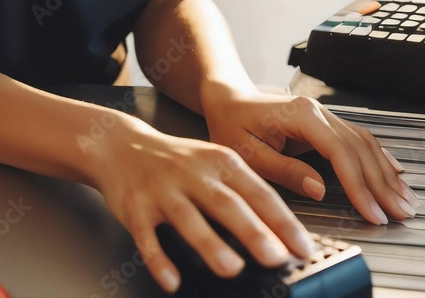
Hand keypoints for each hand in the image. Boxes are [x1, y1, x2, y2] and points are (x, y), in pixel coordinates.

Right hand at [85, 115, 319, 293]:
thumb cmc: (178, 161)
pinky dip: (159, 258)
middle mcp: (192, 172)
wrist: (122, 145)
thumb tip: (281, 233)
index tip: (302, 246)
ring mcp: (163, 189)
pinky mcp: (135, 207)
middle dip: (252, 230)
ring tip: (232, 268)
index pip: (257, 191)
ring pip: (188, 218)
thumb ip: (243, 193)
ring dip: (210, 243)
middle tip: (276, 257)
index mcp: (219, 161)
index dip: (281, 220)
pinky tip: (172, 279)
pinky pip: (147, 235)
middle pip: (226, 203)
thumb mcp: (213, 163)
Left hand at [200, 83, 418, 224]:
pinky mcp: (324, 121)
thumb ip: (285, 171)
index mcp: (301, 115)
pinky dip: (378, 157)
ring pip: (364, 143)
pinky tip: (394, 171)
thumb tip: (320, 190)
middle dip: (382, 185)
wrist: (227, 98)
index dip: (360, 186)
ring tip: (405, 200)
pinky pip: (357, 138)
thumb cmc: (232, 124)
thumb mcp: (249, 154)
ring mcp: (324, 114)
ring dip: (386, 173)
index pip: (341, 153)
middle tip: (401, 214)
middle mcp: (318, 111)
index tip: (373, 213)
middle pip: (359, 149)